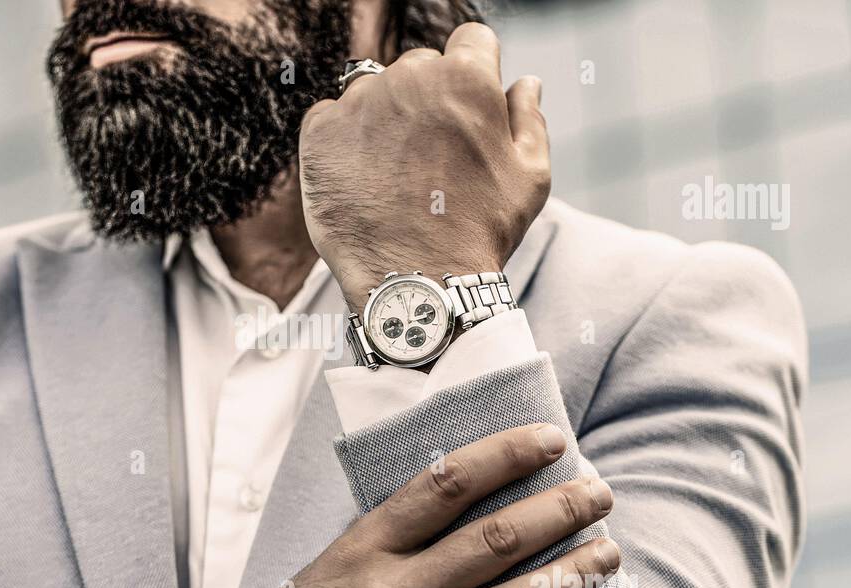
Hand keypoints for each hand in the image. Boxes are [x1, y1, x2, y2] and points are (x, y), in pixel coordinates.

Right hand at [207, 423, 618, 587]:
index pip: (446, 486)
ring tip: (608, 552)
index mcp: (362, 551)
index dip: (505, 455)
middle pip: (495, 540)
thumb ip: (384, 541)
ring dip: (571, 575)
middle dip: (558, 510)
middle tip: (598, 492)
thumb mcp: (323, 570)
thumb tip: (452, 502)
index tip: (547, 438)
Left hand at [298, 23, 550, 312]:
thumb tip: (524, 82)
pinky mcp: (320, 132)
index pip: (472, 41)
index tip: (467, 110)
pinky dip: (343, 140)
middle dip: (429, 98)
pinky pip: (331, 116)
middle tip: (432, 156)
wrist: (414, 282)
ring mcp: (360, 103)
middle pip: (421, 66)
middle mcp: (410, 78)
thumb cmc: (480, 233)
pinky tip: (362, 178)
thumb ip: (529, 118)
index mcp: (467, 78)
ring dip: (384, 116)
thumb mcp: (530, 178)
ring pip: (373, 88)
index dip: (475, 73)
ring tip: (394, 173)